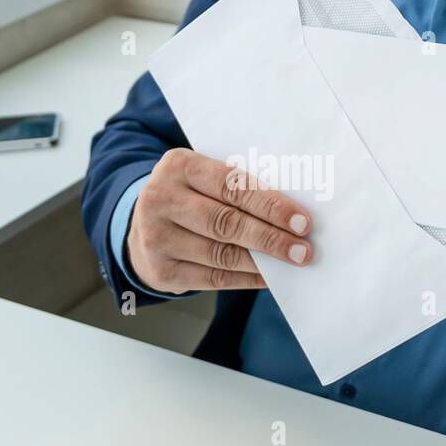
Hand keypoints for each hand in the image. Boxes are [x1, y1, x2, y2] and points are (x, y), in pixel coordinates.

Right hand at [128, 148, 312, 292]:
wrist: (143, 226)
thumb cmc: (190, 197)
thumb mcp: (203, 178)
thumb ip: (238, 187)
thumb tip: (291, 213)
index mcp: (178, 166)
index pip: (232, 185)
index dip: (270, 205)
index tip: (302, 222)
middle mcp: (161, 199)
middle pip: (226, 222)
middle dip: (271, 238)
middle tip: (303, 250)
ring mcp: (156, 238)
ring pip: (221, 254)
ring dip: (263, 262)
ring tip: (291, 263)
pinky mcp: (161, 271)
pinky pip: (213, 278)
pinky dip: (246, 279)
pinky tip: (268, 277)